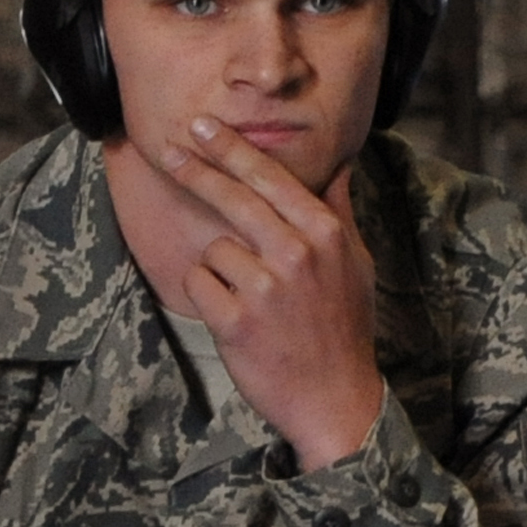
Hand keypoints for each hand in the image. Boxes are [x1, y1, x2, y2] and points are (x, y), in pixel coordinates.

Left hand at [157, 119, 387, 467]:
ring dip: (220, 269)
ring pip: (214, 249)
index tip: (204, 127)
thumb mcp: (358, 265)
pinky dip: (208, 296)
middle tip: (168, 148)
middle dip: (197, 167)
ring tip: (248, 299)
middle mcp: (296, 254)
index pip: (270, 178)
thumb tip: (340, 164)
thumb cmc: (345, 330)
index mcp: (325, 234)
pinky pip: (199, 284)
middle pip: (233, 196)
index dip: (232, 149)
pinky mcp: (235, 322)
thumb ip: (340, 212)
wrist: (336, 399)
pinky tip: (234, 316)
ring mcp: (265, 288)